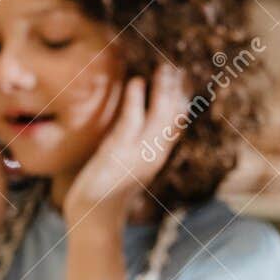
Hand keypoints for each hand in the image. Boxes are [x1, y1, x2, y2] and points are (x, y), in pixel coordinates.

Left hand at [62, 64, 187, 230]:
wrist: (95, 216)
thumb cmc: (107, 187)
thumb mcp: (127, 161)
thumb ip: (136, 140)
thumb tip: (137, 115)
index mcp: (158, 156)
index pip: (178, 122)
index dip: (183, 99)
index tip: (184, 76)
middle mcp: (156, 155)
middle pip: (176, 116)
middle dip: (178, 89)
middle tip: (178, 64)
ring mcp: (140, 155)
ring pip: (161, 115)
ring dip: (164, 88)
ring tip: (165, 67)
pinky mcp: (121, 154)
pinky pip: (133, 120)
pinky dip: (137, 99)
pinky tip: (138, 82)